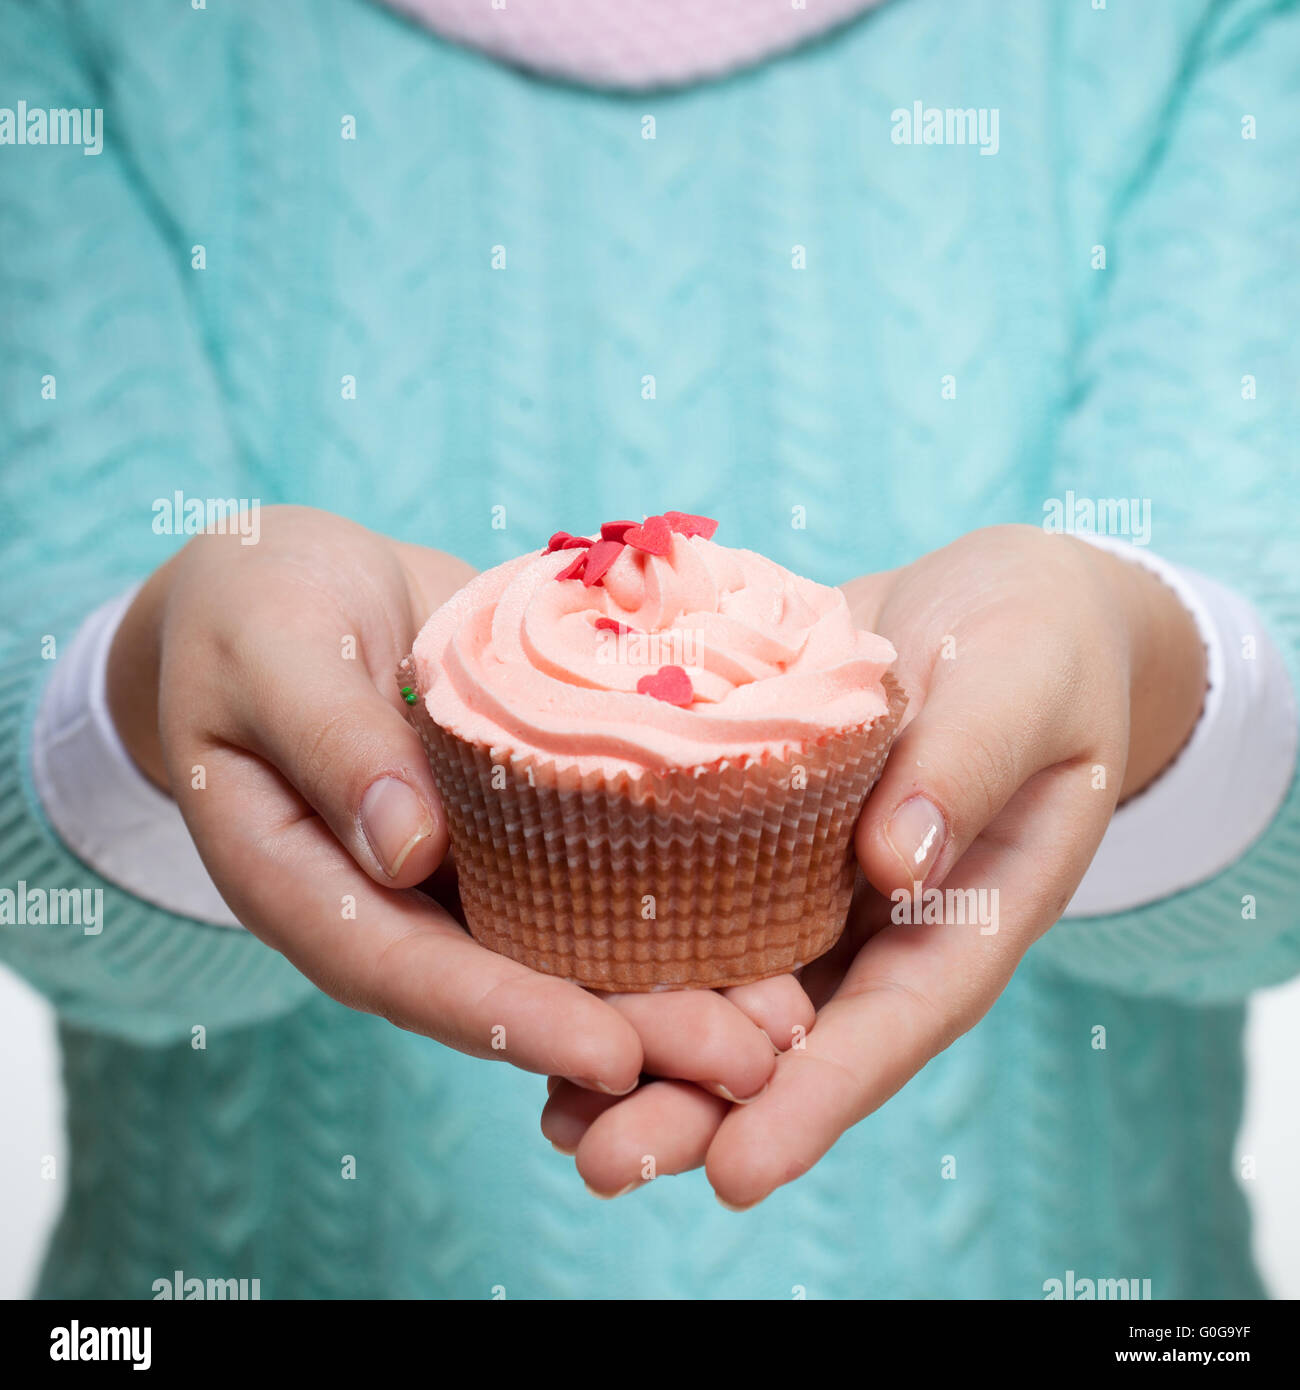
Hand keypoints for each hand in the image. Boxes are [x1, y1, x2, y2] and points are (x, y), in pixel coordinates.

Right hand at [107, 505, 798, 1098]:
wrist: (296, 585)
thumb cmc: (255, 611)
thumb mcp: (269, 654)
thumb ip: (326, 745)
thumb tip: (405, 852)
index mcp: (307, 886)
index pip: (405, 969)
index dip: (506, 1015)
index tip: (611, 1053)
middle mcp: (393, 901)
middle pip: (508, 985)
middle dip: (628, 1031)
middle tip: (749, 1060)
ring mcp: (459, 868)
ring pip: (564, 947)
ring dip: (672, 989)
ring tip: (784, 1020)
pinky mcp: (511, 826)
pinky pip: (588, 875)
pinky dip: (668, 903)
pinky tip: (761, 917)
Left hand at [542, 524, 1206, 1203]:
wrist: (985, 600)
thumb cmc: (1036, 642)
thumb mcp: (1026, 686)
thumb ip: (972, 763)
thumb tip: (897, 868)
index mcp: (962, 915)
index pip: (892, 1026)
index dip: (816, 1103)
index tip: (739, 1173)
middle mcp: (875, 925)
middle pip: (788, 1041)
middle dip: (698, 1107)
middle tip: (603, 1163)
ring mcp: (807, 886)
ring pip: (724, 990)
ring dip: (641, 1056)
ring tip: (552, 1118)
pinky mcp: (749, 837)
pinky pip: (688, 901)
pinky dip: (621, 947)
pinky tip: (540, 985)